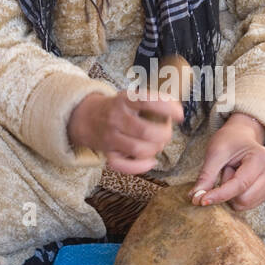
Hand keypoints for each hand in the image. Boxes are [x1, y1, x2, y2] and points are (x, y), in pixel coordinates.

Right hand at [68, 89, 183, 174]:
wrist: (85, 117)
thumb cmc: (118, 108)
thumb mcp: (131, 97)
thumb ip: (153, 102)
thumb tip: (177, 111)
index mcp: (125, 100)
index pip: (147, 101)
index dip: (166, 108)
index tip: (180, 115)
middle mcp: (116, 117)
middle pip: (146, 131)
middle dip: (164, 134)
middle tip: (166, 132)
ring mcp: (110, 136)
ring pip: (139, 149)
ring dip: (155, 149)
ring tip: (157, 144)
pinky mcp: (107, 153)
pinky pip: (123, 165)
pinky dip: (140, 167)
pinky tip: (150, 161)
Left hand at [189, 113, 264, 211]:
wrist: (243, 137)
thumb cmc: (229, 141)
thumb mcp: (215, 153)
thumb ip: (206, 176)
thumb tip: (196, 199)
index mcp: (261, 158)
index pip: (239, 185)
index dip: (219, 195)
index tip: (201, 201)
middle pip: (242, 199)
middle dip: (227, 190)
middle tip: (226, 171)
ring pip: (244, 205)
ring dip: (231, 194)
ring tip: (233, 174)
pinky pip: (247, 206)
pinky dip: (237, 197)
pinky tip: (239, 181)